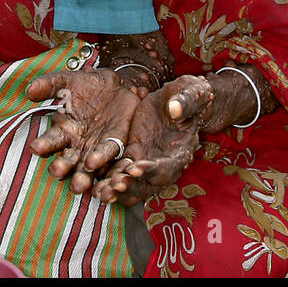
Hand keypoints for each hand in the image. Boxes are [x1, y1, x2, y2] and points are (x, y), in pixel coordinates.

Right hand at [26, 69, 141, 193]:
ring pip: (87, 166)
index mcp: (63, 130)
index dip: (43, 145)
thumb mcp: (66, 81)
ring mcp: (97, 147)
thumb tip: (28, 90)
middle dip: (62, 167)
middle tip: (56, 172)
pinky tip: (96, 165)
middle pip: (68, 160)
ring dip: (82, 175)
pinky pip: (110, 153)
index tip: (35, 148)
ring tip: (77, 184)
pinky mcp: (116, 143)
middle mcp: (78, 144)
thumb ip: (49, 85)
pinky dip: (103, 160)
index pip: (50, 141)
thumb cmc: (86, 85)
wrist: (116, 84)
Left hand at [92, 75, 211, 205]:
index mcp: (180, 149)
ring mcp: (146, 159)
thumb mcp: (191, 93)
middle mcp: (163, 161)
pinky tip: (96, 186)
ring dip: (117, 189)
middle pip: (147, 182)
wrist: (179, 99)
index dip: (152, 169)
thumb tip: (175, 108)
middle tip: (113, 186)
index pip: (167, 165)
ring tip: (101, 193)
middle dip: (131, 186)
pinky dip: (109, 180)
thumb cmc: (190, 96)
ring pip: (132, 182)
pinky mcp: (132, 153)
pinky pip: (120, 171)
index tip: (135, 168)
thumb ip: (185, 101)